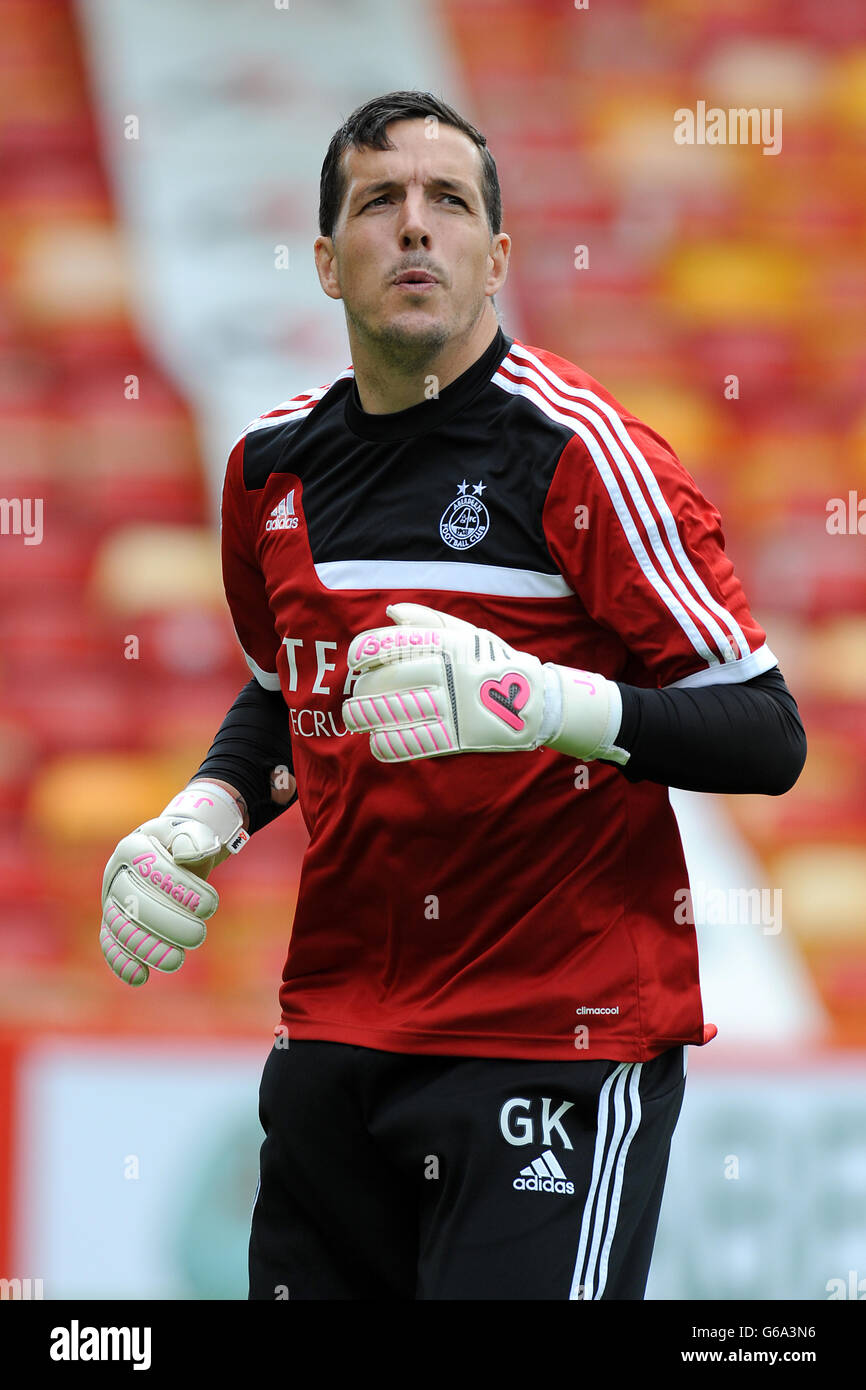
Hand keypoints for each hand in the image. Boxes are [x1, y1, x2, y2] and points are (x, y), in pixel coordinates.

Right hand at [99, 781, 248, 986]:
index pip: (152, 869)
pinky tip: (140, 977)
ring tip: (175, 961)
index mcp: (133, 846)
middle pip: (134, 902)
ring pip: (121, 927)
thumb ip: (195, 838)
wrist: (173, 851)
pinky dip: (121, 962)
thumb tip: (188, 855)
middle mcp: (116, 873)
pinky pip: (110, 943)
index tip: (211, 906)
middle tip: (198, 937)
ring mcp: (111, 899)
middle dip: (168, 923)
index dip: (181, 890)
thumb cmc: (186, 843)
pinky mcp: (112, 922)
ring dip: (147, 947)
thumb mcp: (195, 832)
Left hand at [342, 603, 626, 764]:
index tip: (359, 664)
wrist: (532, 701)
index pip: (383, 645)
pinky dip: (383, 743)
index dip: (361, 655)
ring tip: (361, 718)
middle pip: (378, 682)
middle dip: (360, 691)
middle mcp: (441, 673)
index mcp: (441, 644)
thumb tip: (391, 612)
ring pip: (384, 713)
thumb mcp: (466, 633)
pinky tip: (379, 739)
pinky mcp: (451, 738)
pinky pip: (403, 743)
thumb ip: (427, 621)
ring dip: (364, 717)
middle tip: (359, 696)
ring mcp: (446, 707)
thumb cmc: (492, 663)